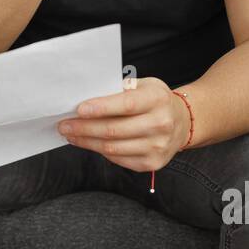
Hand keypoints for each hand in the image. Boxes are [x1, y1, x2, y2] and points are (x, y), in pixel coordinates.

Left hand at [58, 77, 190, 171]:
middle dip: (84, 128)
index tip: (78, 110)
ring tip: (71, 134)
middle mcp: (161, 124)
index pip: (125, 105)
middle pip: (114, 130)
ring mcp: (157, 147)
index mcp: (157, 100)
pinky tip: (88, 143)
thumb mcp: (144, 85)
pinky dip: (99, 150)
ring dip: (86, 141)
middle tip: (64, 124)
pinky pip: (118, 159)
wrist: (183, 122)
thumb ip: (119, 90)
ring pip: (112, 148)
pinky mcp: (152, 163)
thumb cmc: (156, 101)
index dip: (100, 108)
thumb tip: (86, 98)